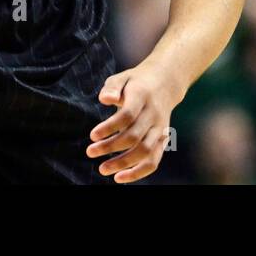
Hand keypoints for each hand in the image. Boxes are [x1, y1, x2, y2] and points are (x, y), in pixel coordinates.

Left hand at [87, 63, 182, 182]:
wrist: (165, 83)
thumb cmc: (135, 82)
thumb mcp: (122, 77)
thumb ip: (111, 87)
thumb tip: (105, 100)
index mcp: (142, 96)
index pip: (127, 115)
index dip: (110, 127)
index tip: (92, 135)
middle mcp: (154, 114)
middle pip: (134, 136)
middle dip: (111, 147)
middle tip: (90, 152)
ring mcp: (161, 128)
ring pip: (145, 151)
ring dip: (123, 163)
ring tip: (103, 168)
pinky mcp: (163, 140)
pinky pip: (154, 161)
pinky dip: (138, 172)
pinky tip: (119, 177)